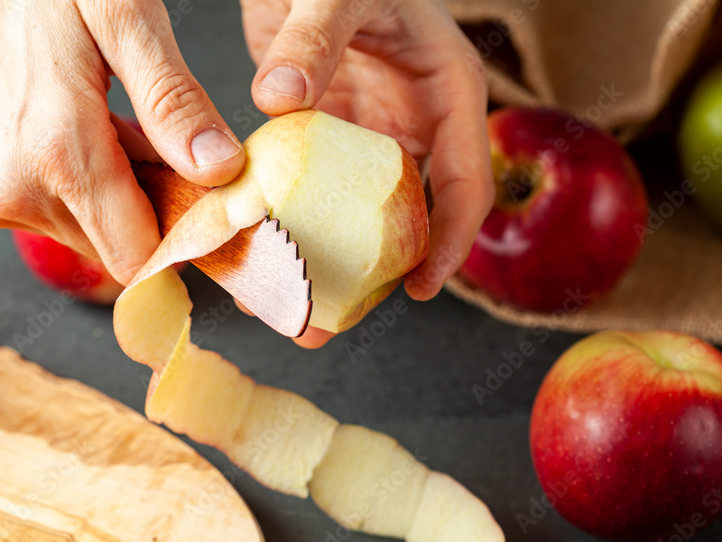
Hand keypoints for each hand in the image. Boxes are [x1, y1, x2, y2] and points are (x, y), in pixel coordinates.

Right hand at [0, 0, 245, 285]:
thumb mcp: (120, 15)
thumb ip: (171, 99)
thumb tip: (219, 170)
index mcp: (59, 153)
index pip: (139, 257)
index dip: (179, 237)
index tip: (199, 203)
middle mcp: (14, 191)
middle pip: (114, 246)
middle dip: (144, 206)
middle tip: (146, 138)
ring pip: (81, 233)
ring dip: (106, 195)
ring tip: (96, 121)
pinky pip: (43, 216)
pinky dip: (67, 188)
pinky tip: (60, 131)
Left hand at [241, 0, 494, 345]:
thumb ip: (315, 40)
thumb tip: (278, 101)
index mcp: (448, 96)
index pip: (465, 183)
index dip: (449, 242)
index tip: (419, 287)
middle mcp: (414, 125)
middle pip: (406, 217)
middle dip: (371, 276)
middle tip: (329, 322)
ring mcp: (370, 134)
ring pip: (356, 215)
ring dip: (324, 261)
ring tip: (285, 309)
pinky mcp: (327, 133)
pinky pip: (313, 190)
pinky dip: (289, 222)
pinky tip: (256, 252)